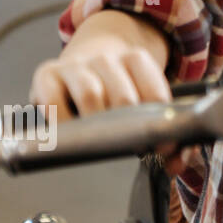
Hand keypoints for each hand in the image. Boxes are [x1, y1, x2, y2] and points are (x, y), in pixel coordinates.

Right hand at [29, 45, 189, 176]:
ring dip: (96, 125)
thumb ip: (166, 132)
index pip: (155, 94)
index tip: (161, 147)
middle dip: (128, 130)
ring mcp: (76, 65)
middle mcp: (106, 58)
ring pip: (91, 96)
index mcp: (137, 59)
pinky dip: (61, 122)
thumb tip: (175, 164)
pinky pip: (53, 101)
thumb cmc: (118, 87)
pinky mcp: (47, 74)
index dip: (159, 126)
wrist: (86, 58)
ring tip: (98, 141)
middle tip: (127, 148)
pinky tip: (68, 132)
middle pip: (124, 98)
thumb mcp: (144, 98)